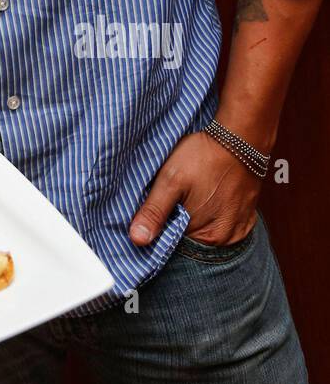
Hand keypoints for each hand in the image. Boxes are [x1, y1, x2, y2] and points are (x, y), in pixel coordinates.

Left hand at [129, 132, 260, 245]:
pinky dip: (211, 214)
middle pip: (190, 239)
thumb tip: (138, 240)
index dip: (162, 228)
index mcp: (206, 237)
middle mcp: (226, 240)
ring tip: (193, 194)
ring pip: (205, 231)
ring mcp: (238, 229)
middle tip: (176, 197)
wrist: (239, 138)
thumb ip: (154, 212)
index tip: (157, 209)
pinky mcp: (245, 217)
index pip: (174, 245)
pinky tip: (206, 196)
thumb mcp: (171, 180)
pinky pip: (221, 223)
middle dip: (177, 223)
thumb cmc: (204, 157)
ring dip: (194, 218)